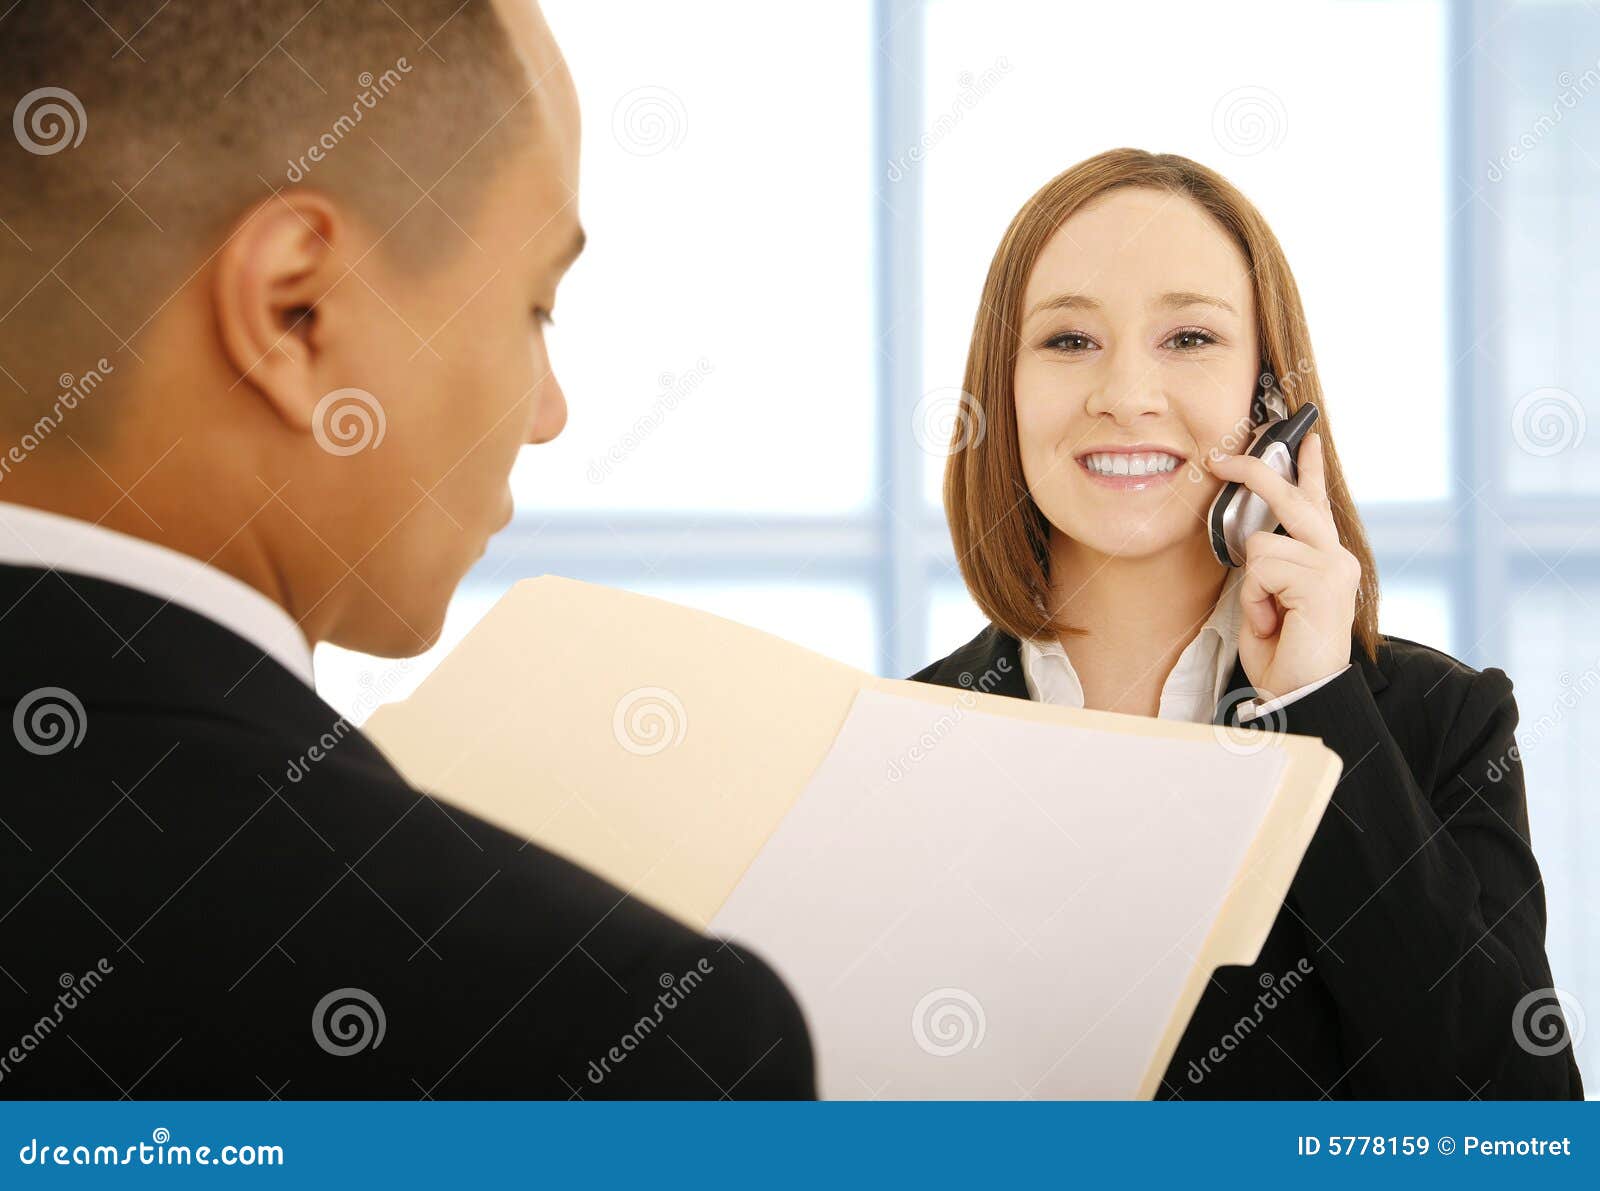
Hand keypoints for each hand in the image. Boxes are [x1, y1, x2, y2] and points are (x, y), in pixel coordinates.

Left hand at [1205, 432, 1359, 700]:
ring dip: (1253, 586)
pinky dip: (1256, 599)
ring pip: (1262, 544)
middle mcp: (1336, 558)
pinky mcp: (1322, 582)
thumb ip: (1269, 565)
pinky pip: (1261, 568)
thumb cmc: (1283, 654)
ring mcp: (1333, 567)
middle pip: (1291, 500)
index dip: (1307, 469)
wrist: (1299, 695)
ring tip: (1271, 617)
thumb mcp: (1268, 600)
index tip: (1303, 438)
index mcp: (1325, 560)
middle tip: (1220, 459)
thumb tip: (1256, 536)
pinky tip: (1275, 622)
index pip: (1315, 503)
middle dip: (1255, 473)